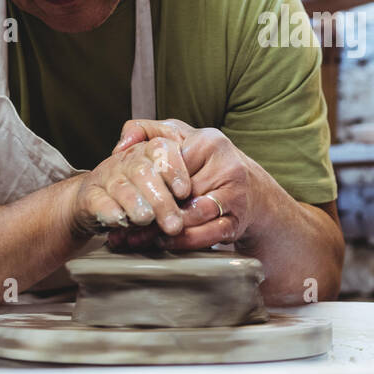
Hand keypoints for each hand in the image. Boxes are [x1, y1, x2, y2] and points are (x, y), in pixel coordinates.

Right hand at [67, 137, 191, 241]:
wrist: (94, 199)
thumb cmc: (137, 187)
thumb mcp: (162, 176)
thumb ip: (182, 174)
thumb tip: (195, 187)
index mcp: (146, 151)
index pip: (161, 150)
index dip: (174, 169)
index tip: (185, 191)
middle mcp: (125, 161)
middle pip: (144, 172)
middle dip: (161, 198)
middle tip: (174, 222)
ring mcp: (106, 178)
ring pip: (122, 187)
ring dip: (136, 204)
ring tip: (148, 219)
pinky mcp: (88, 197)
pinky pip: (98, 201)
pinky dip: (110, 211)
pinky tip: (120, 220)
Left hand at [112, 119, 264, 251]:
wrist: (252, 191)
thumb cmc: (208, 163)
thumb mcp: (181, 138)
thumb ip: (147, 131)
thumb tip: (121, 146)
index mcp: (209, 142)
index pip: (169, 163)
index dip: (146, 181)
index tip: (125, 193)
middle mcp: (226, 166)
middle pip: (179, 192)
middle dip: (151, 209)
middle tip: (127, 221)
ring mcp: (234, 195)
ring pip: (192, 215)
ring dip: (164, 229)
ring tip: (139, 236)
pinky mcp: (236, 221)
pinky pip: (206, 235)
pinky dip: (182, 241)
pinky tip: (164, 242)